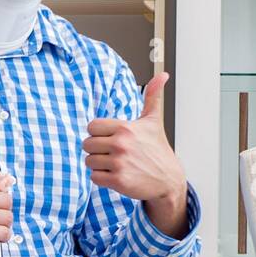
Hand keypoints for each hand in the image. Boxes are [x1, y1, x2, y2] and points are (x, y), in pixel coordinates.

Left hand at [83, 71, 187, 237]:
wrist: (168, 179)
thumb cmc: (158, 150)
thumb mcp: (154, 121)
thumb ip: (152, 97)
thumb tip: (162, 75)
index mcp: (125, 128)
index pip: (92, 127)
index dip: (98, 133)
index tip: (110, 138)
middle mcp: (121, 144)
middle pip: (87, 144)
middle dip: (97, 150)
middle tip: (112, 153)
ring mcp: (119, 163)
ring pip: (89, 161)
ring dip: (99, 165)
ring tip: (116, 164)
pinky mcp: (118, 181)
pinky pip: (94, 177)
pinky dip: (102, 178)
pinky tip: (116, 174)